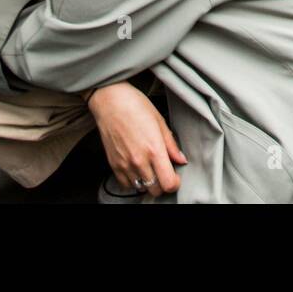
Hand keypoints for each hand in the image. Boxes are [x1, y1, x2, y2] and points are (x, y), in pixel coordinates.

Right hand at [88, 81, 185, 198]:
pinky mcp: (113, 165)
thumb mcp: (160, 121)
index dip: (175, 183)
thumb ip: (171, 145)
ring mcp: (124, 164)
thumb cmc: (136, 106)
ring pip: (141, 188)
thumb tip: (181, 159)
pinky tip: (137, 169)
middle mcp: (139, 161)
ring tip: (150, 169)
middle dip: (163, 184)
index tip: (176, 177)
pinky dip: (133, 181)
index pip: (168, 183)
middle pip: (155, 190)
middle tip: (164, 172)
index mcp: (154, 150)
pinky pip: (125, 184)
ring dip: (148, 183)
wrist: (110, 101)